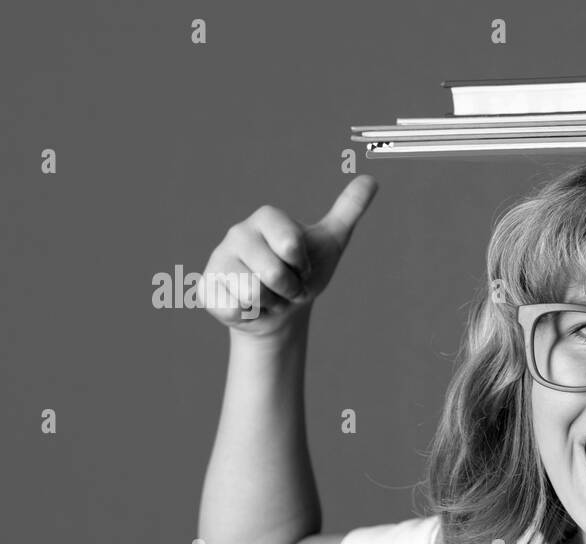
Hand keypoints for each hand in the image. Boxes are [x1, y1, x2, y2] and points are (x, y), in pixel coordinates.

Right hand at [200, 175, 377, 337]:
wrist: (281, 309)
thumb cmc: (304, 273)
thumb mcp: (330, 243)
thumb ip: (348, 210)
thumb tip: (372, 180)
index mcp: (267, 218)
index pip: (291, 244)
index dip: (302, 264)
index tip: (302, 265)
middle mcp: (237, 233)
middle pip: (273, 273)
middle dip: (290, 289)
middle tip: (287, 286)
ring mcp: (218, 259)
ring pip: (253, 294)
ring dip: (272, 304)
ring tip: (270, 296)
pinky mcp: (207, 288)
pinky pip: (235, 308)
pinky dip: (251, 315)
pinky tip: (249, 306)